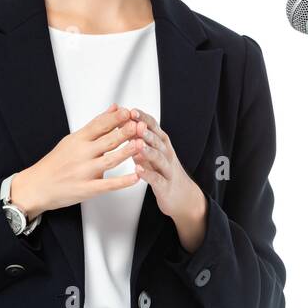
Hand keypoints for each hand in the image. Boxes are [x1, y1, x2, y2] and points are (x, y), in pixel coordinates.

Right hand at [11, 103, 143, 219]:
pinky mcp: (86, 189)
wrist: (36, 186)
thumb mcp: (73, 139)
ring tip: (141, 145)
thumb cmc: (56, 162)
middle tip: (140, 125)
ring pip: (109, 161)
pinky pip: (107, 185)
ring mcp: (84, 172)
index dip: (115, 118)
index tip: (129, 111)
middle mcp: (81, 154)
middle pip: (107, 141)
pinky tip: (136, 176)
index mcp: (78, 140)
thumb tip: (115, 107)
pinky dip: (122, 181)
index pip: (99, 125)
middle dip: (125, 132)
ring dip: (126, 152)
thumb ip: (96, 124)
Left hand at [127, 107, 207, 252]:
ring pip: (159, 158)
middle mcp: (167, 154)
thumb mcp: (152, 154)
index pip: (153, 127)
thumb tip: (123, 126)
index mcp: (163, 144)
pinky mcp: (165, 186)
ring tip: (137, 144)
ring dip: (148, 150)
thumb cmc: (164, 173)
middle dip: (146, 131)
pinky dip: (147, 174)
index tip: (131, 110)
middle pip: (157, 140)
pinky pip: (156, 179)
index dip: (143, 118)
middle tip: (135, 123)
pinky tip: (138, 169)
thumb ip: (139, 141)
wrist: (183, 197)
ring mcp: (168, 170)